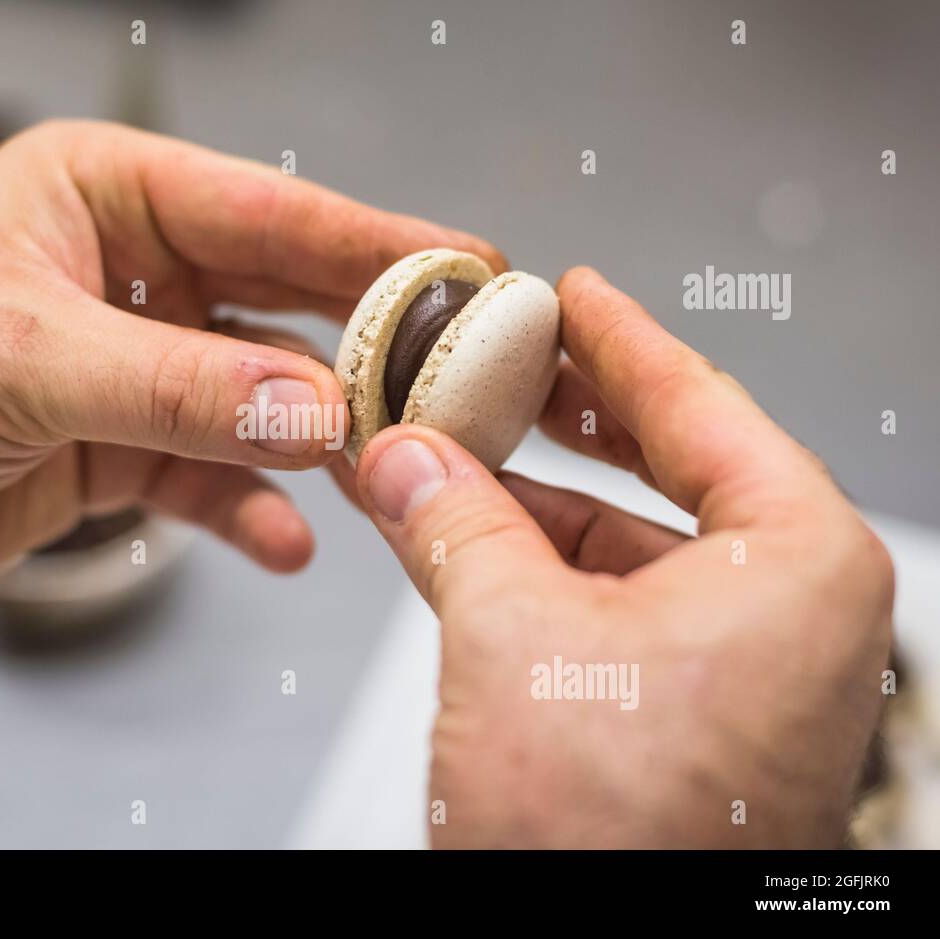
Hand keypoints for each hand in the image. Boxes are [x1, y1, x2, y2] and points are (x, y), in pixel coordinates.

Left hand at [0, 120, 503, 603]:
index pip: (272, 212)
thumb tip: (314, 412)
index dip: (375, 243)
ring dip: (315, 442)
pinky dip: (248, 509)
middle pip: (283, 304)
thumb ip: (176, 389)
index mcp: (111, 198)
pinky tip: (285, 543)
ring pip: (256, 400)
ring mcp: (130, 365)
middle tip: (459, 379)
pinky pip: (208, 475)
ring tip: (385, 473)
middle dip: (366, 348)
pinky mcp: (115, 446)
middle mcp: (132, 274)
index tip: (468, 268)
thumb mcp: (25, 362)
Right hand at [350, 266, 893, 846]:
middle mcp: (788, 612)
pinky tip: (458, 531)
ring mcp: (737, 670)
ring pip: (622, 544)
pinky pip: (603, 606)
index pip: (701, 407)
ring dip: (526, 499)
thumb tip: (401, 455)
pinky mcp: (679, 716)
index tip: (571, 292)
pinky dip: (528, 567)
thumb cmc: (610, 836)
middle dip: (566, 418)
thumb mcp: (508, 634)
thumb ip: (451, 520)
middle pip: (666, 471)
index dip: (619, 340)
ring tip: (445, 446)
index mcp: (797, 565)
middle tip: (503, 359)